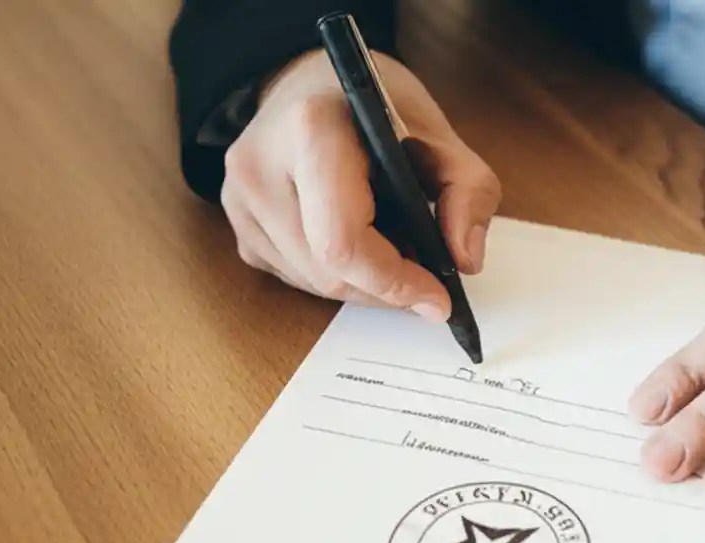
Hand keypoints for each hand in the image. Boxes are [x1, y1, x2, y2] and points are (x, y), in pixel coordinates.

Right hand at [221, 49, 500, 319]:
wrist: (309, 84)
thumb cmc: (372, 106)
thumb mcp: (437, 134)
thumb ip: (467, 191)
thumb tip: (464, 259)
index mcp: (311, 130)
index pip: (343, 240)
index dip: (393, 282)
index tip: (437, 297)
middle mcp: (260, 166)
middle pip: (327, 271)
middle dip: (384, 288)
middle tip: (424, 278)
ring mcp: (239, 199)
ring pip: (310, 283)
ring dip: (362, 285)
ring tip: (392, 250)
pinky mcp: (237, 224)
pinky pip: (293, 277)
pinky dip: (334, 276)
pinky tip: (356, 242)